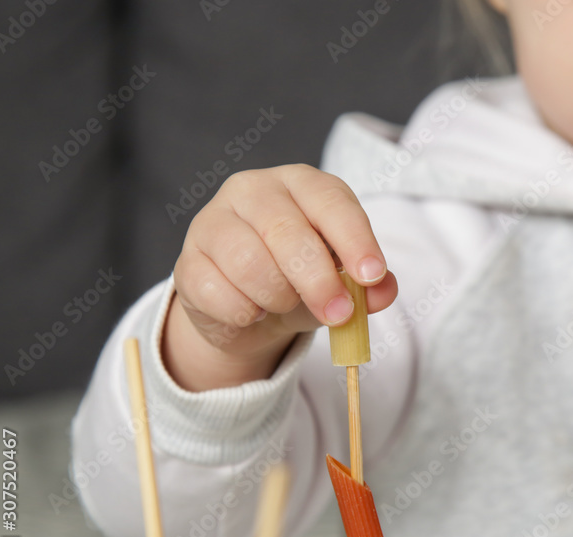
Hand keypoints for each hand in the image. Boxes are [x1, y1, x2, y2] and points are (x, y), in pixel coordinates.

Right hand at [163, 164, 397, 389]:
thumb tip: (384, 291)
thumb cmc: (301, 280)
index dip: (354, 240)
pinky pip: (217, 292)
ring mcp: (213, 220)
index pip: (331, 202)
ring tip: (286, 305)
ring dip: (279, 298)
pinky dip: (244, 313)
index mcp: (301, 184)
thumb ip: (366, 285)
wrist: (246, 308)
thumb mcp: (340, 280)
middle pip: (287, 232)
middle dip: (318, 280)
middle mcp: (254, 190)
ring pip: (249, 263)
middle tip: (339, 315)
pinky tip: (253, 312)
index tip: (371, 275)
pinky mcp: (188, 260)